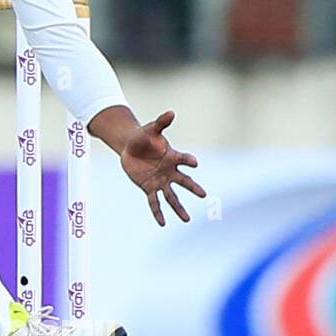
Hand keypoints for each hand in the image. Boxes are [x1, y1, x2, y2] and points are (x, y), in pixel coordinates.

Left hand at [119, 109, 206, 225]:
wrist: (131, 147)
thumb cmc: (144, 137)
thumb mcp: (151, 129)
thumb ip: (161, 122)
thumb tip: (171, 112)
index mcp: (172, 157)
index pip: (184, 159)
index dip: (189, 160)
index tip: (194, 163)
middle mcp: (169, 171)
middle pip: (183, 181)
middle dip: (193, 188)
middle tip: (204, 195)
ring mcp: (160, 181)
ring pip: (171, 196)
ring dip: (178, 208)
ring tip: (187, 219)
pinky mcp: (148, 187)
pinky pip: (154, 202)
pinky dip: (157, 212)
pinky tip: (162, 223)